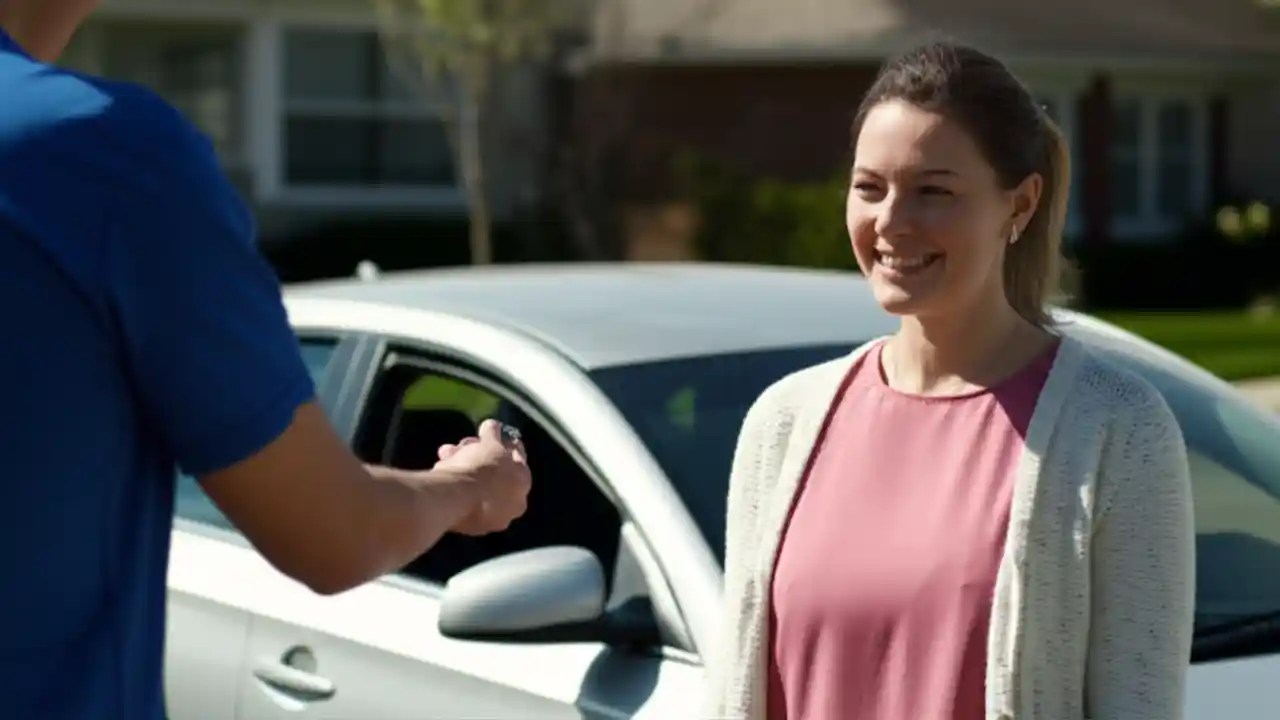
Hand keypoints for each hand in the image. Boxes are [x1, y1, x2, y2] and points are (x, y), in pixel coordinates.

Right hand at [433, 419, 529, 535]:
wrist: (454, 498)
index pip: (516, 457)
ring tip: (445, 454)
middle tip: (462, 445)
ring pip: (478, 485)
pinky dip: (457, 486)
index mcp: (523, 481)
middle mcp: (513, 503)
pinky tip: (443, 472)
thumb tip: (492, 425)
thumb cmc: (479, 468)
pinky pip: (465, 499)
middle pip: (495, 473)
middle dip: (477, 455)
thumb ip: (493, 433)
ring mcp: (493, 518)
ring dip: (462, 466)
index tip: (488, 435)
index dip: (502, 443)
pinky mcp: (472, 526)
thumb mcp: (489, 442)